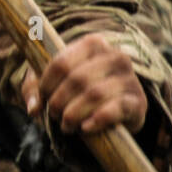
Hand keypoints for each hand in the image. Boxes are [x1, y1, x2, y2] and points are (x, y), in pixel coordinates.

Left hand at [22, 34, 147, 134]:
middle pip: (77, 79)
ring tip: (66, 125)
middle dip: (59, 101)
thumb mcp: (51, 84)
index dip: (47, 84)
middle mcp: (115, 56)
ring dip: (74, 113)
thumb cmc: (77, 91)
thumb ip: (34, 90)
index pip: (61, 62)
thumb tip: (33, 108)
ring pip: (94, 94)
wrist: (114, 111)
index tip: (44, 97)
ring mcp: (130, 79)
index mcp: (93, 44)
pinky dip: (97, 120)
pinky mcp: (138, 102)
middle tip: (54, 115)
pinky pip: (117, 109)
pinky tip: (85, 128)